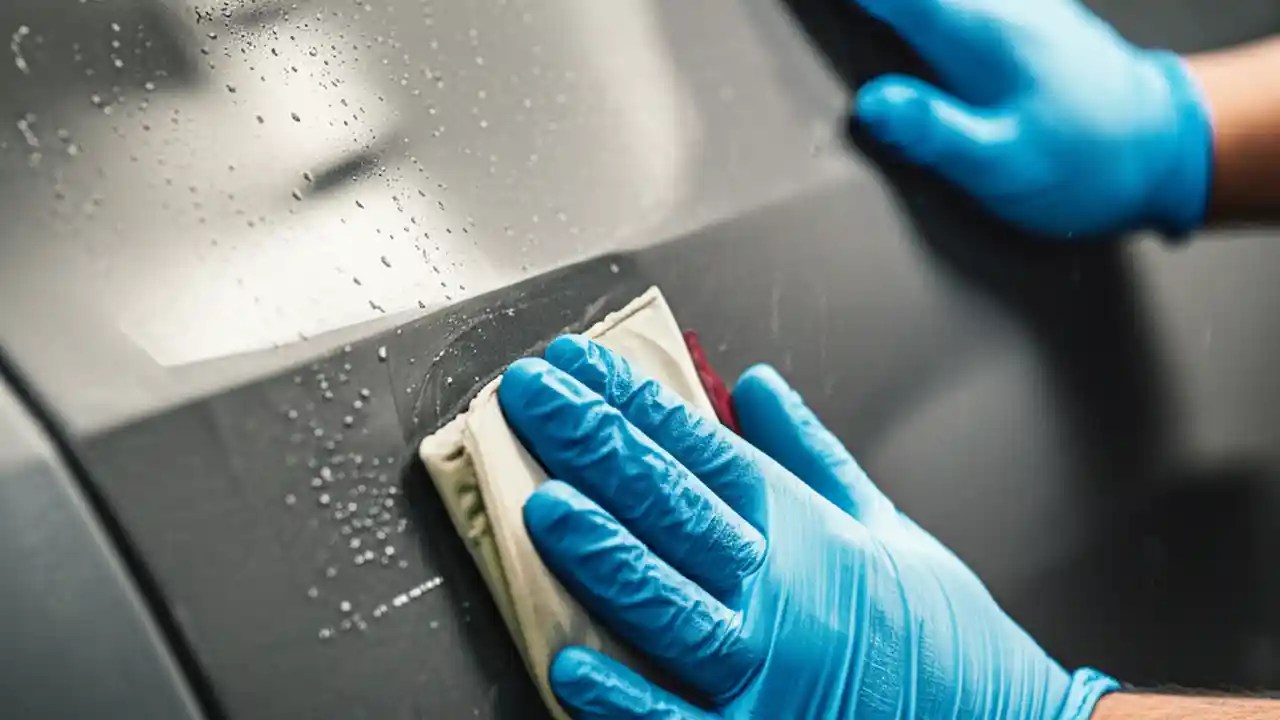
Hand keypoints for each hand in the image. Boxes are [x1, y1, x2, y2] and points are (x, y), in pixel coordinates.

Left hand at [498, 335, 1117, 718]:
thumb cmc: (943, 635)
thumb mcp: (883, 524)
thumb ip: (810, 454)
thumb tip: (759, 385)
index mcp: (807, 529)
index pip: (703, 448)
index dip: (633, 402)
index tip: (576, 365)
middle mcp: (784, 592)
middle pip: (675, 506)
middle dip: (596, 445)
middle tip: (532, 398)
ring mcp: (769, 672)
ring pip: (671, 602)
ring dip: (605, 552)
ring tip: (545, 504)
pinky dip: (627, 699)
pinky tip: (571, 664)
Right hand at [853, 0, 1211, 238]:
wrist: (1167, 150)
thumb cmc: (1090, 161)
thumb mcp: (1003, 163)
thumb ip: (932, 131)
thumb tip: (871, 105)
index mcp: (980, 36)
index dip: (851, 1)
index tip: (808, 6)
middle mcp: (999, 6)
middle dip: (876, 6)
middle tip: (832, 14)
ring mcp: (1018, 6)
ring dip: (903, 9)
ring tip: (870, 20)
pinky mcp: (1030, 18)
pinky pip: (964, 3)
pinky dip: (930, 12)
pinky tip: (919, 24)